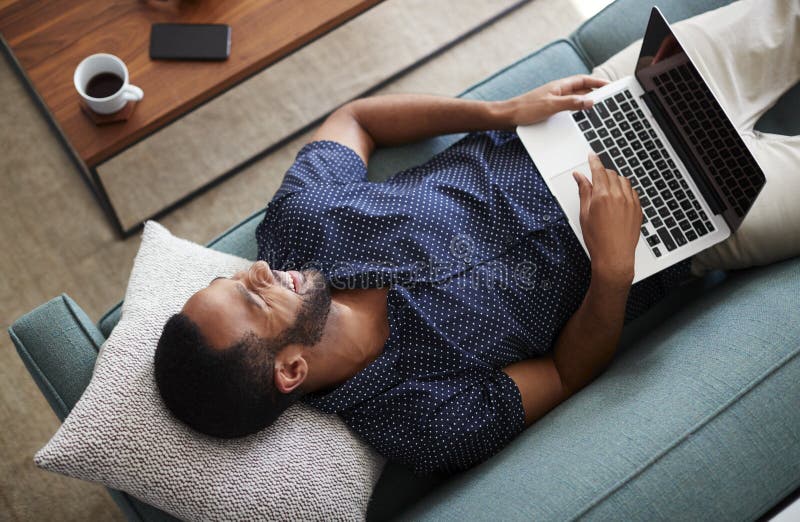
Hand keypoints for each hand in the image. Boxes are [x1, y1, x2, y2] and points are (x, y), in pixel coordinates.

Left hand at [503, 75, 608, 126]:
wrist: (507, 117)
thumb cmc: (525, 109)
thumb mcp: (551, 106)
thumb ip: (571, 103)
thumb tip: (591, 101)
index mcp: (559, 86)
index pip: (583, 80)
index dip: (597, 82)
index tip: (610, 86)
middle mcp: (558, 92)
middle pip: (581, 91)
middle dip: (595, 94)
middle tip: (609, 100)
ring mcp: (553, 102)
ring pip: (574, 102)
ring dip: (585, 105)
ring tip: (599, 112)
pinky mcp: (548, 111)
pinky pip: (567, 111)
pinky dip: (576, 114)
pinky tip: (580, 122)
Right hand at [573, 153, 641, 285]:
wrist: (614, 256)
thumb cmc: (598, 239)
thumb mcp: (584, 214)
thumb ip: (584, 192)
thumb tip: (580, 178)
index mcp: (602, 196)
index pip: (598, 170)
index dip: (594, 161)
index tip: (592, 156)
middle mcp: (618, 196)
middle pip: (611, 174)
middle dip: (603, 173)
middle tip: (596, 180)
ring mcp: (630, 201)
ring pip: (623, 180)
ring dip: (615, 181)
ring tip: (607, 191)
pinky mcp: (638, 208)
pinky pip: (632, 191)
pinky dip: (625, 190)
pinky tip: (618, 199)